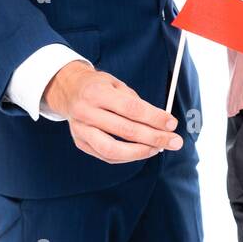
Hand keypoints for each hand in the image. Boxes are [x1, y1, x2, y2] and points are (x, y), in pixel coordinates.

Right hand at [44, 60, 182, 163]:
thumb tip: (162, 123)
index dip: (154, 118)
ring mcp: (80, 130)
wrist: (67, 90)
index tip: (172, 124)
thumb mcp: (117, 85)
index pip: (131, 109)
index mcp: (97, 93)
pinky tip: (141, 152)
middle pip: (125, 131)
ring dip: (140, 152)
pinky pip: (105, 155)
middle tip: (175, 142)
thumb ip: (136, 102)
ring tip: (158, 149)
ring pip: (112, 149)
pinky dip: (126, 157)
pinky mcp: (79, 142)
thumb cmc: (99, 86)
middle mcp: (86, 112)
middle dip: (154, 138)